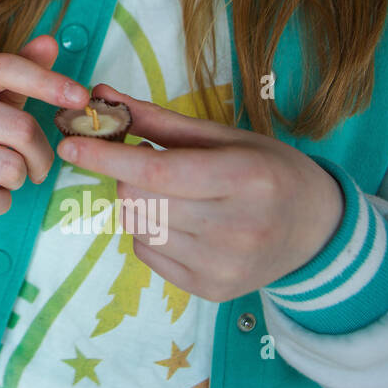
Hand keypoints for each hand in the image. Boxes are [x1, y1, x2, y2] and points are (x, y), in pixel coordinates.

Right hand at [0, 35, 90, 221]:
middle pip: (20, 129)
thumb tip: (49, 43)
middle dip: (40, 154)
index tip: (81, 98)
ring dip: (20, 178)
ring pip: (9, 168)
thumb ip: (22, 69)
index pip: (6, 68)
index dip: (48, 82)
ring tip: (6, 174)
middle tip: (36, 164)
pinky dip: (1, 202)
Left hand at [56, 83, 344, 302]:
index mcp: (245, 180)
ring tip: (171, 193)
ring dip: (136, 203)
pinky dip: (147, 231)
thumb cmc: (268, 171)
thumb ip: (157, 119)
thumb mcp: (222, 135)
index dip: (106, 158)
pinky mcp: (212, 291)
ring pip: (137, 227)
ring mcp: (224, 266)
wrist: (318, 231)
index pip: (157, 174)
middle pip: (139, 200)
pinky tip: (179, 221)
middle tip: (148, 164)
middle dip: (125, 176)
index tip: (69, 143)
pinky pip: (146, 253)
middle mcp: (237, 229)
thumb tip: (100, 96)